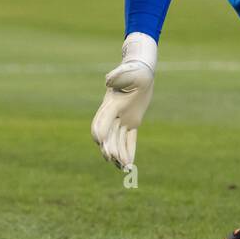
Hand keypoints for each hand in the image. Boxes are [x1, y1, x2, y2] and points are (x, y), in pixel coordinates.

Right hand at [90, 33, 156, 169]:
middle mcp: (115, 113)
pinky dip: (128, 151)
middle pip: (108, 134)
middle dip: (109, 146)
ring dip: (118, 154)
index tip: (99, 141)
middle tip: (111, 158)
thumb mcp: (128, 71)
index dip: (100, 129)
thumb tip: (108, 81)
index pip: (102, 118)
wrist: (140, 71)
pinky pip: (129, 139)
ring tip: (123, 168)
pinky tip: (129, 164)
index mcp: (111, 102)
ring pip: (118, 140)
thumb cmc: (134, 70)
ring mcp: (123, 119)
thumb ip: (118, 76)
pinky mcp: (132, 122)